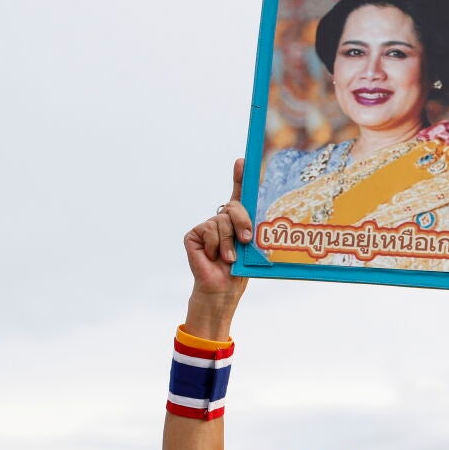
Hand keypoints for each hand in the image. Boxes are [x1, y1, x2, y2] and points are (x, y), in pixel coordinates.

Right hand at [183, 159, 252, 337]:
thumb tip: (254, 222)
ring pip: (222, 221)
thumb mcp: (250, 247)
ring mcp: (206, 226)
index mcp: (237, 221)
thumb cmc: (240, 271)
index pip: (238, 195)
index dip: (240, 177)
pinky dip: (214, 245)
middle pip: (233, 206)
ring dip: (228, 242)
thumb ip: (250, 228)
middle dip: (242, 222)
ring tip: (228, 258)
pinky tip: (212, 256)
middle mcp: (221, 220)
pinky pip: (208, 230)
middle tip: (245, 240)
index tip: (243, 161)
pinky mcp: (193, 233)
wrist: (222, 289)